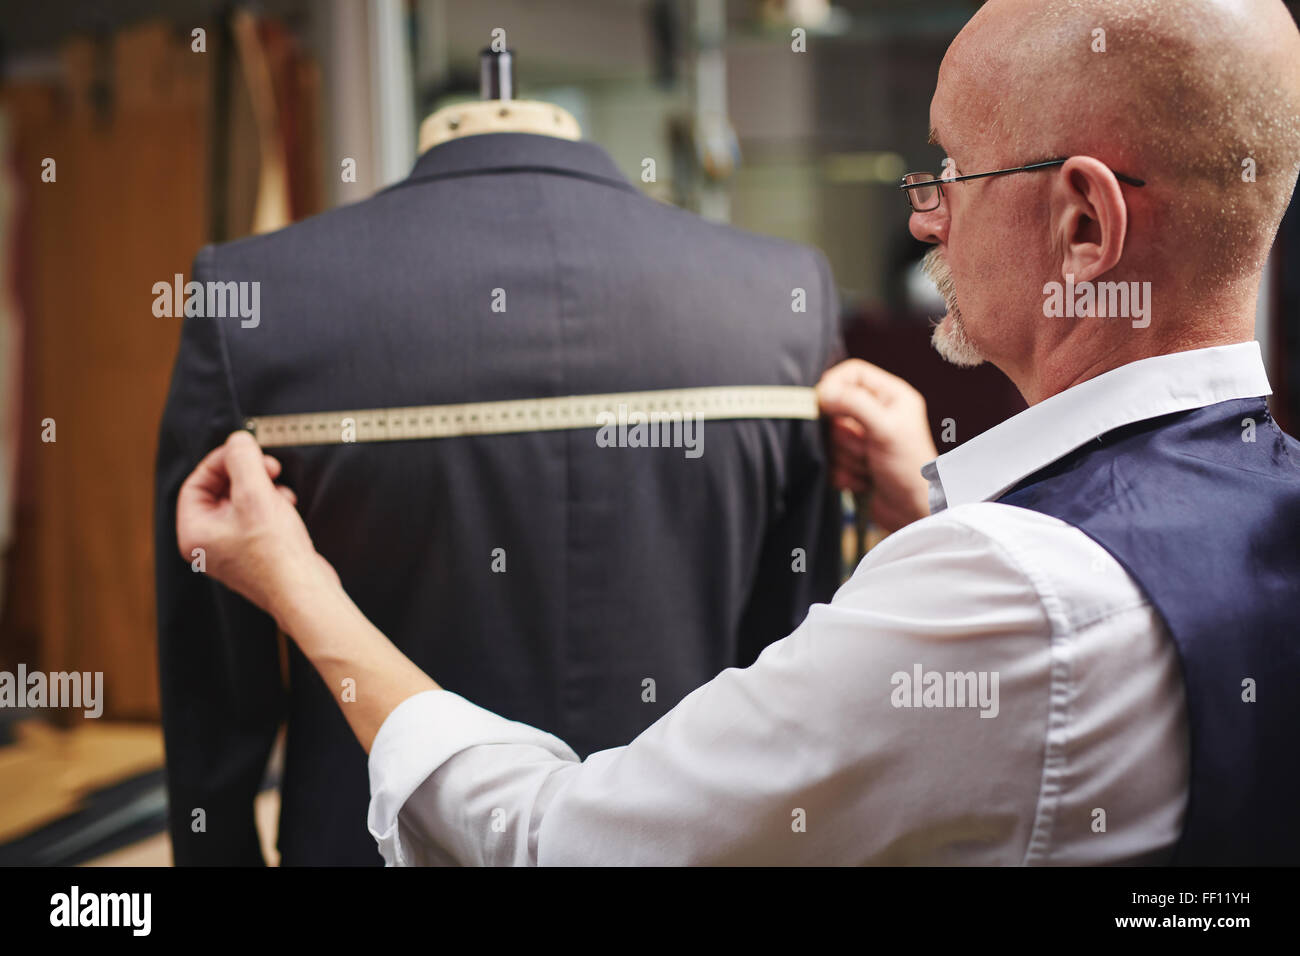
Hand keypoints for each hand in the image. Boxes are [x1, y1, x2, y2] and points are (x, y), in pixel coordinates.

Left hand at [177, 430, 339, 627]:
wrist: (305, 591)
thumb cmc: (276, 553)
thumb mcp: (255, 494)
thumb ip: (242, 460)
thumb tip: (238, 440)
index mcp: (194, 533)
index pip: (196, 484)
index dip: (220, 462)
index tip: (246, 451)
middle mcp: (208, 544)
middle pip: (219, 492)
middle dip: (246, 475)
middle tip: (269, 466)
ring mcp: (232, 551)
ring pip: (241, 504)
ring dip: (262, 489)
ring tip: (281, 489)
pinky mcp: (256, 554)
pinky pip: (256, 519)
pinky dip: (272, 506)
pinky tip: (288, 505)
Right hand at [816, 359, 937, 532]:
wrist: (915, 512)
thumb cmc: (910, 467)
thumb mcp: (885, 429)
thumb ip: (854, 404)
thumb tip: (822, 392)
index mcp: (890, 396)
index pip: (852, 373)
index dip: (833, 385)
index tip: (821, 403)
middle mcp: (877, 414)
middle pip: (836, 409)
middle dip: (845, 434)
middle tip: (866, 447)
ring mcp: (864, 439)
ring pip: (831, 438)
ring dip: (847, 457)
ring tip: (870, 466)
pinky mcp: (854, 462)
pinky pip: (831, 461)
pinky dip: (845, 474)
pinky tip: (865, 480)